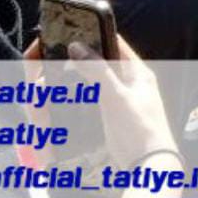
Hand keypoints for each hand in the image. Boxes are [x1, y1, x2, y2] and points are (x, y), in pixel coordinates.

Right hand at [30, 38, 176, 168]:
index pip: (114, 42)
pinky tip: (61, 99)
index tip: (68, 34)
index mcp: (136, 71)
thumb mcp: (118, 97)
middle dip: (74, 61)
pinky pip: (89, 97)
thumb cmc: (141, 129)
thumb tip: (78, 46)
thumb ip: (98, 71)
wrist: (148, 163)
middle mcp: (128, 80)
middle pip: (97, 61)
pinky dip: (75, 96)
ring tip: (50, 86)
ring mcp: (118, 97)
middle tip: (51, 66)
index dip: (93, 34)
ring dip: (70, 80)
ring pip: (89, 80)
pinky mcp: (109, 113)